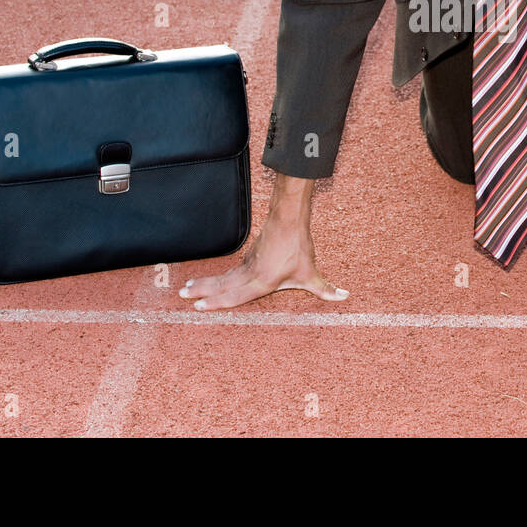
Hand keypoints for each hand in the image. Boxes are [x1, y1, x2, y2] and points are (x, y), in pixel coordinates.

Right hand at [178, 172, 347, 309]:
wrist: (289, 219)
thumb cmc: (298, 248)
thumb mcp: (311, 273)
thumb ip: (325, 289)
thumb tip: (344, 297)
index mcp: (261, 281)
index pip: (235, 296)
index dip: (217, 303)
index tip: (199, 307)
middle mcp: (250, 273)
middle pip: (222, 286)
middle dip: (202, 292)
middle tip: (183, 296)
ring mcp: (247, 264)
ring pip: (222, 277)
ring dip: (205, 283)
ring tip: (186, 288)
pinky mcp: (248, 257)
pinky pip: (229, 271)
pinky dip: (217, 277)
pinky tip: (210, 282)